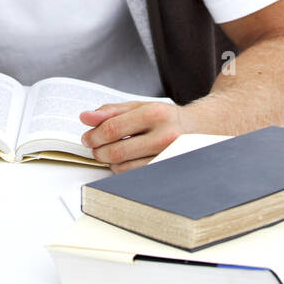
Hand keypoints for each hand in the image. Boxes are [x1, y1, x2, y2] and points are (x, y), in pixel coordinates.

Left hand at [79, 99, 196, 172]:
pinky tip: (123, 161)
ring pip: (123, 168)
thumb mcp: (139, 106)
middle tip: (94, 147)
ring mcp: (166, 157)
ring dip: (109, 162)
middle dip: (98, 150)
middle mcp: (164, 136)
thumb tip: (85, 117)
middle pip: (116, 150)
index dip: (94, 135)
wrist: (198, 129)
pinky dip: (121, 170)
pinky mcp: (166, 171)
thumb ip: (111, 111)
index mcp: (154, 113)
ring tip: (110, 152)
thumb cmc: (164, 118)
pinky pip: (134, 176)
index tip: (87, 137)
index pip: (113, 128)